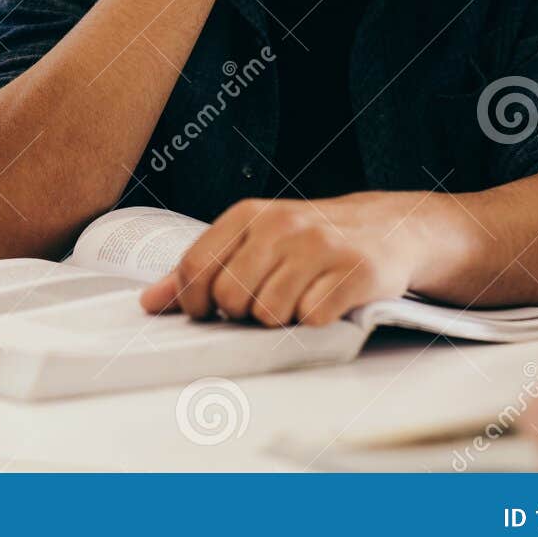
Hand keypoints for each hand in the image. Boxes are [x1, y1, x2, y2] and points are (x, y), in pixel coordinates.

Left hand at [139, 195, 421, 326]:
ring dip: (281, 319)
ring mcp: (320, 246)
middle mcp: (282, 225)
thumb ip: (200, 270)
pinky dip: (316, 321)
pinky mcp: (355, 271)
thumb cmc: (309, 240)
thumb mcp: (253, 241)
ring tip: (298, 298)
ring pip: (270, 313)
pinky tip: (326, 300)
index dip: (193, 300)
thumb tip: (148, 302)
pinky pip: (312, 319)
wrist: (389, 228)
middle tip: (265, 301)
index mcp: (249, 214)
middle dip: (244, 313)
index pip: (196, 265)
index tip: (208, 311)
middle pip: (231, 297)